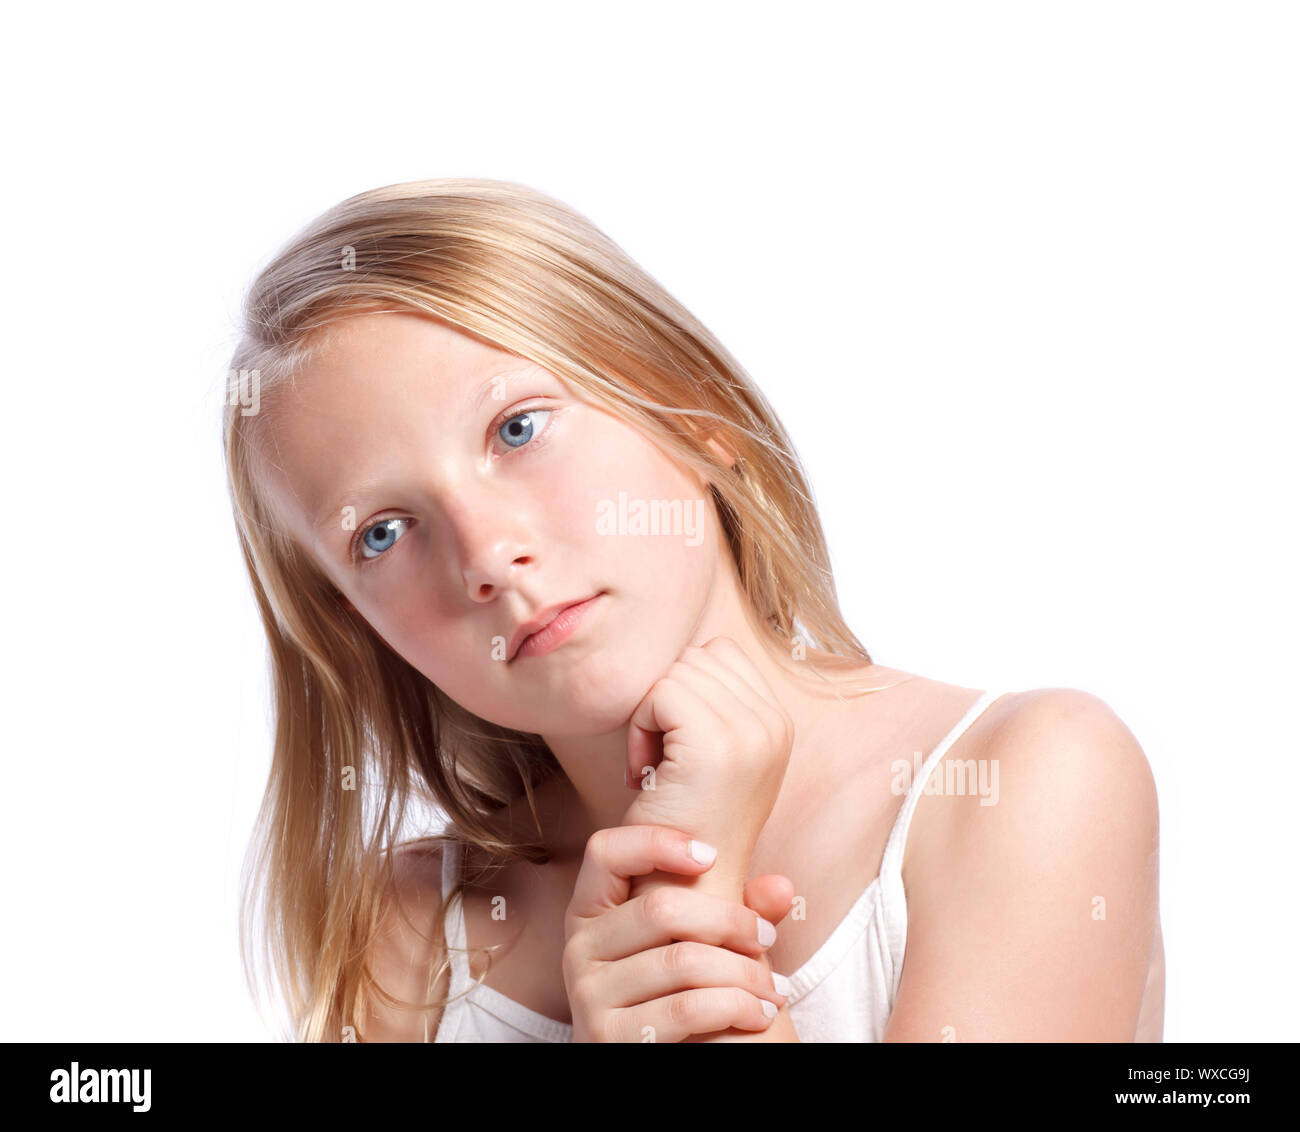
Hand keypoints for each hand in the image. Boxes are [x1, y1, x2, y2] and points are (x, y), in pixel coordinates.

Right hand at [562, 825, 794, 1042]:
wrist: (666, 1058)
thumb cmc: (679, 992)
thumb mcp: (699, 943)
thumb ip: (735, 910)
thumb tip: (784, 887)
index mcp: (589, 912)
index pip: (605, 851)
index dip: (656, 842)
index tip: (712, 855)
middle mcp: (577, 948)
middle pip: (660, 907)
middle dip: (730, 921)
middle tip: (768, 938)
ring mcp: (587, 994)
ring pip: (682, 960)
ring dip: (744, 975)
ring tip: (774, 989)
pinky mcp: (606, 1037)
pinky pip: (684, 1009)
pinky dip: (734, 1007)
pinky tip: (759, 1015)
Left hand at [621, 636, 794, 883]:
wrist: (687, 892)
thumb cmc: (684, 822)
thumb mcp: (715, 754)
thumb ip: (715, 702)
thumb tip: (685, 655)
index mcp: (779, 721)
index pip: (719, 653)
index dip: (686, 690)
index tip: (680, 746)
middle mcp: (775, 723)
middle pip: (696, 656)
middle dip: (667, 699)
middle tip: (663, 759)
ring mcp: (751, 733)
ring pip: (677, 671)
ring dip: (650, 714)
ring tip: (657, 766)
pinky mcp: (716, 745)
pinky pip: (660, 693)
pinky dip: (639, 728)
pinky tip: (645, 773)